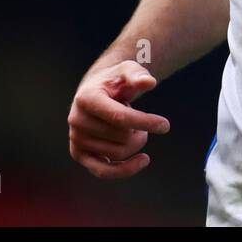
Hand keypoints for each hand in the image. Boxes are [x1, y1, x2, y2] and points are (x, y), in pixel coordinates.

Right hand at [68, 60, 169, 178]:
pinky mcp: (78, 153)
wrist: (96, 92)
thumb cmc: (115, 81)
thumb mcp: (127, 70)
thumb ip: (138, 75)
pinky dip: (125, 170)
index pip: (119, 117)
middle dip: (140, 130)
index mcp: (86, 99)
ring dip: (135, 143)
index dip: (145, 122)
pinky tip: (143, 160)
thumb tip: (149, 82)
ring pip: (117, 153)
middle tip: (141, 120)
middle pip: (122, 137)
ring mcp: (76, 139)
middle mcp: (76, 120)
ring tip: (135, 129)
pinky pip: (103, 171)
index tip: (165, 125)